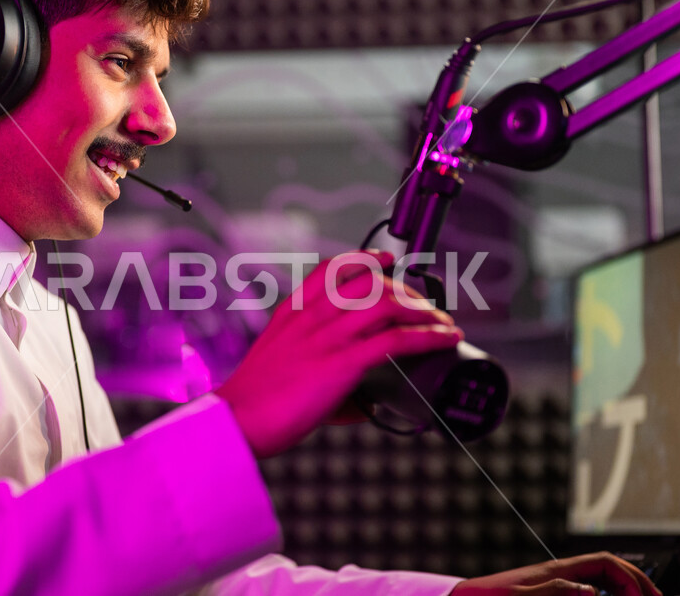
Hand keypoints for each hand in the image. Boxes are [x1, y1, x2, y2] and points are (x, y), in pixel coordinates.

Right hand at [214, 250, 462, 457]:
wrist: (235, 421)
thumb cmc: (253, 402)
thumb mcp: (279, 367)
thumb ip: (318, 370)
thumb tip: (362, 403)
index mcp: (291, 314)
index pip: (330, 269)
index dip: (363, 258)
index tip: (386, 258)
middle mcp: (310, 318)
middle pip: (369, 283)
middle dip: (405, 290)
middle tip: (425, 306)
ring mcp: (325, 339)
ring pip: (386, 304)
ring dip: (423, 311)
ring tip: (441, 322)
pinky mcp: (340, 364)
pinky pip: (395, 340)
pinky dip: (427, 336)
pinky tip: (444, 338)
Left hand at [449, 552, 661, 595]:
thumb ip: (556, 592)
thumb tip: (591, 592)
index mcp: (559, 570)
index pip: (606, 563)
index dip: (631, 577)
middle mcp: (561, 574)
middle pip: (609, 570)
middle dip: (635, 583)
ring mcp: (557, 584)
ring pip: (599, 582)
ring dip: (622, 590)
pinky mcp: (549, 593)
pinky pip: (585, 591)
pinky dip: (603, 595)